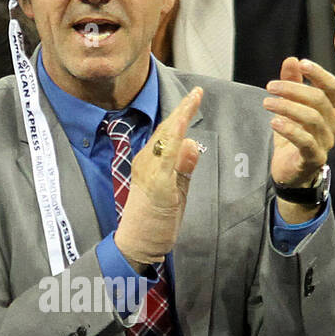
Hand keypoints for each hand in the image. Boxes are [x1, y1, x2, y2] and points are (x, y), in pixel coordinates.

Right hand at [113, 87, 202, 270]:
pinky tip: (183, 131)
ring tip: (193, 101)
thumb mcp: (175, 190)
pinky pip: (166, 161)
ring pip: (165, 140)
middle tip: (198, 92)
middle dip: (182, 110)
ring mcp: (150, 173)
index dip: (181, 114)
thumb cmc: (154, 220)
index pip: (168, 133)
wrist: (137, 243)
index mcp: (151, 162)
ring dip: (179, 120)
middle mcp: (146, 163)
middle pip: (166, 131)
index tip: (195, 97)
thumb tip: (191, 143)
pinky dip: (174, 143)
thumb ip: (183, 168)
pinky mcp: (156, 186)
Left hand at [265, 58, 334, 217]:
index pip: (331, 87)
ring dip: (286, 107)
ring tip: (267, 102)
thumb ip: (293, 83)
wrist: (291, 173)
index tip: (301, 64)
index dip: (318, 73)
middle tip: (270, 86)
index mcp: (332, 110)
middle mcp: (333, 125)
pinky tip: (274, 122)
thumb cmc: (294, 138)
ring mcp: (326, 142)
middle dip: (293, 89)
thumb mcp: (290, 108)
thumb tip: (291, 60)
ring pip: (311, 118)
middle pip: (318, 100)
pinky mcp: (314, 158)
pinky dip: (289, 129)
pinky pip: (305, 140)